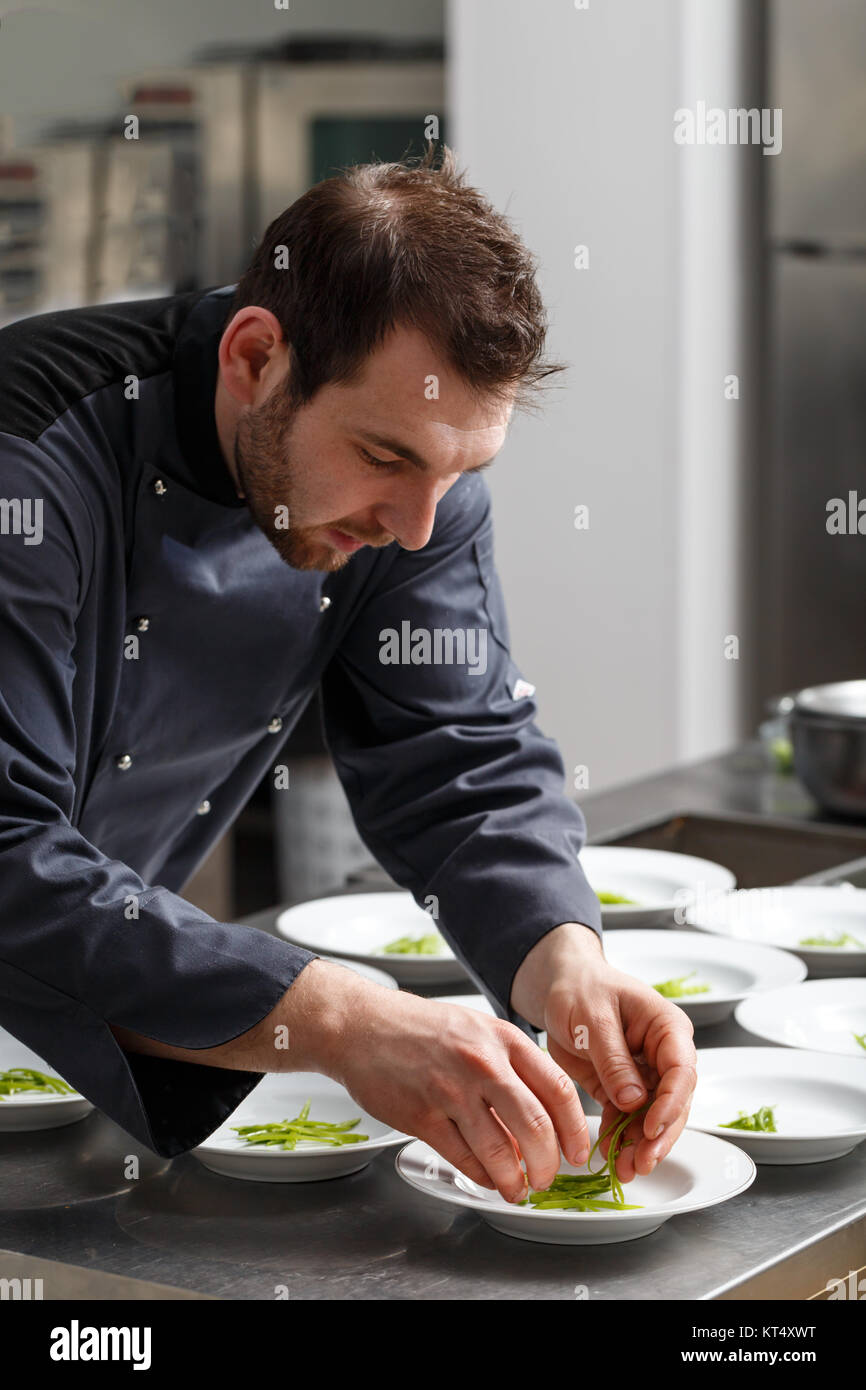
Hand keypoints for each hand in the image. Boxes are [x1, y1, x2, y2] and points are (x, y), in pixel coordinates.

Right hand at [317, 969, 595, 1202]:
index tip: (578, 1152)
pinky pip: (463, 1158)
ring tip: (517, 1189)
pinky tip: (487, 1179)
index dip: (574, 1130)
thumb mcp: (478, 1030)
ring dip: (515, 1180)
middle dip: (548, 1164)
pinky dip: (481, 1177)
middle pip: (536, 1126)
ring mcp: (451, 1091)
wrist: (362, 1025)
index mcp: (504, 1039)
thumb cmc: (422, 1029)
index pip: (558, 1090)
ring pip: (500, 1151)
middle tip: (546, 1178)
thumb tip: (541, 1117)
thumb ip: (511, 1067)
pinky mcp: (422, 1116)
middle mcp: (482, 1063)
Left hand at [511, 923, 696, 1181]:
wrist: (559, 986)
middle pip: (672, 1102)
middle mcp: (662, 1054)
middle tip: (642, 1162)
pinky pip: (626, 1117)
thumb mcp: (593, 1017)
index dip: (670, 1104)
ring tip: (626, 1170)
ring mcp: (644, 1074)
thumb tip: (634, 1100)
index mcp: (666, 1028)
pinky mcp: (621, 1088)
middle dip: (659, 1136)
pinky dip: (620, 1137)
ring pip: (652, 1117)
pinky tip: (612, 1156)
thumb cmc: (580, 988)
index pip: (681, 1071)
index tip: (652, 1128)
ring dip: (641, 1145)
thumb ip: (613, 1058)